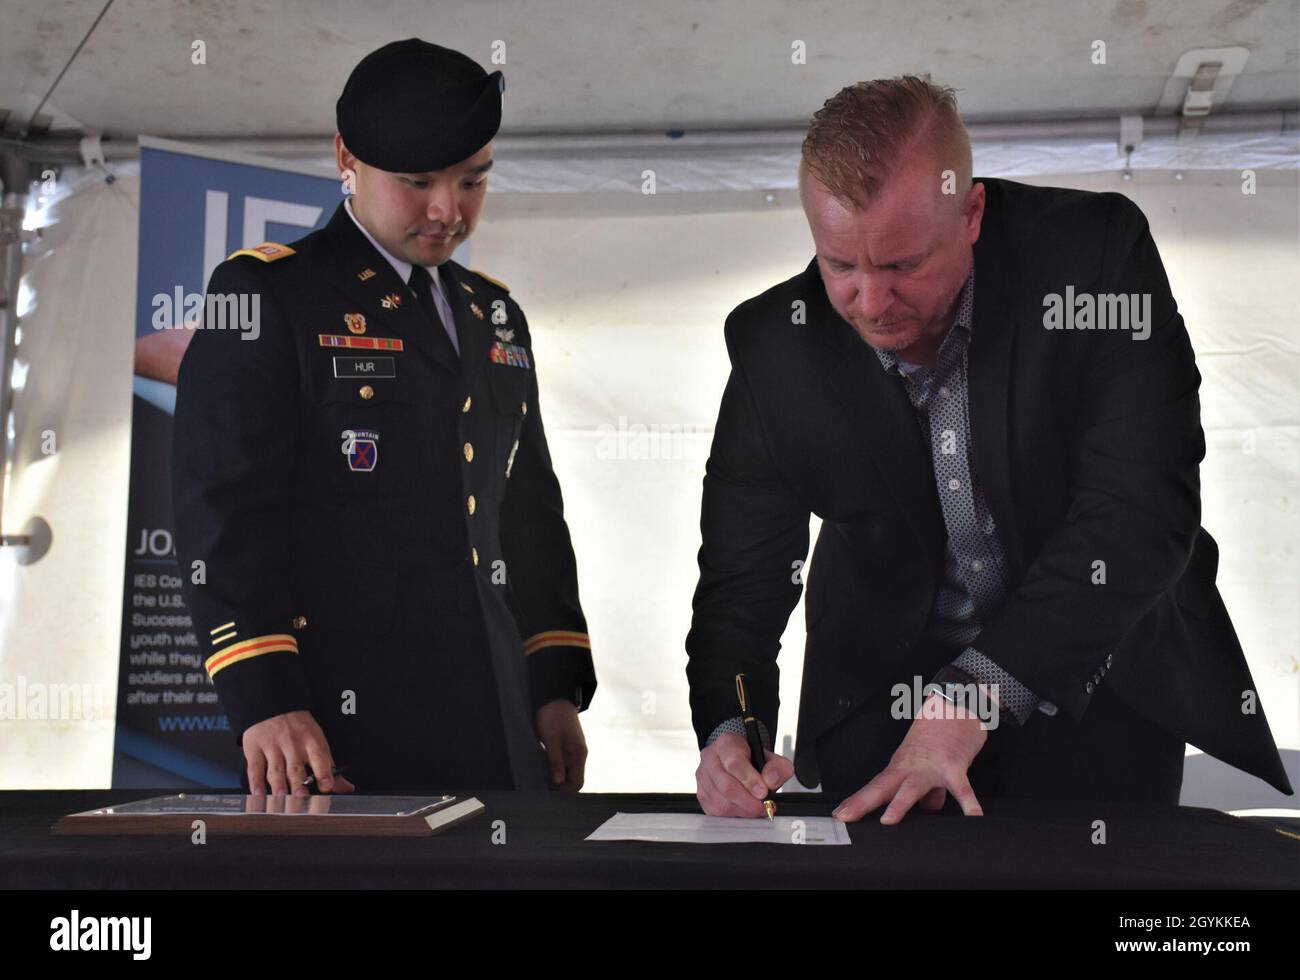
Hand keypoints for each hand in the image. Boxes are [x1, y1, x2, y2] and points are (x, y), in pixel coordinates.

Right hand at [241, 710, 354, 796]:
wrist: (273, 704)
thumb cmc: (299, 729)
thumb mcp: (317, 742)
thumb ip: (330, 768)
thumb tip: (347, 788)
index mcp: (311, 741)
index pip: (320, 756)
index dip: (324, 771)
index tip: (326, 786)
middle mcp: (292, 744)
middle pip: (296, 768)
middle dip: (299, 784)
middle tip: (302, 798)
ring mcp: (272, 746)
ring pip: (276, 770)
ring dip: (278, 785)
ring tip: (281, 798)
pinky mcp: (254, 748)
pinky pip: (255, 767)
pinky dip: (255, 782)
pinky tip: (258, 794)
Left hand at [535, 699, 586, 790]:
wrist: (555, 698)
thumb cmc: (554, 716)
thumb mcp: (552, 739)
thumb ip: (555, 760)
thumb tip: (558, 782)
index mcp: (578, 754)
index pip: (577, 783)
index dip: (565, 791)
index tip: (548, 793)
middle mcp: (577, 755)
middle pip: (571, 780)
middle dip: (558, 787)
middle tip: (540, 788)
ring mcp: (571, 751)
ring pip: (565, 772)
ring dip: (553, 778)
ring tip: (538, 780)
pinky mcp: (564, 748)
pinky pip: (560, 764)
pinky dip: (551, 769)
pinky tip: (540, 769)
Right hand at [696, 732, 793, 817]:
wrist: (738, 762)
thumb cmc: (752, 760)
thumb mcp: (771, 758)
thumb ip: (777, 767)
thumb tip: (770, 780)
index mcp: (726, 744)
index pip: (734, 762)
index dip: (750, 780)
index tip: (763, 792)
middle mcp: (710, 759)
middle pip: (726, 786)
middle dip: (749, 802)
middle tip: (763, 806)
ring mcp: (703, 778)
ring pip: (721, 803)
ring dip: (743, 811)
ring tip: (756, 809)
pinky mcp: (702, 795)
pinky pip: (716, 812)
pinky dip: (734, 815)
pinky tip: (744, 810)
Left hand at [833, 693, 986, 824]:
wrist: (955, 703)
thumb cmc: (940, 734)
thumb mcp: (926, 764)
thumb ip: (926, 790)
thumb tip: (927, 810)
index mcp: (901, 767)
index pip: (875, 786)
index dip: (857, 801)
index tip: (839, 815)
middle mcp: (911, 767)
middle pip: (882, 786)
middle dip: (863, 802)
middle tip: (845, 816)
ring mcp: (931, 766)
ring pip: (912, 787)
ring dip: (899, 804)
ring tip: (888, 820)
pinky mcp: (954, 765)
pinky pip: (962, 787)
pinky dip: (967, 801)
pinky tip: (973, 815)